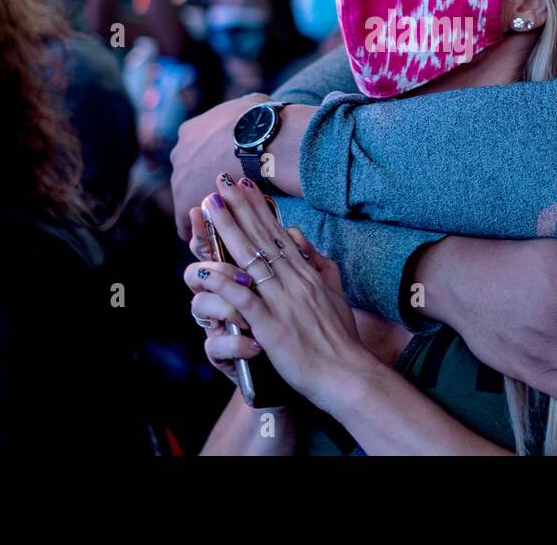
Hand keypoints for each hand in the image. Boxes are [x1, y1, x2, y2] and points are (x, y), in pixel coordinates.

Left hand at [171, 94, 267, 239]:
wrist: (260, 143)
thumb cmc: (262, 122)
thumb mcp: (252, 103)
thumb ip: (245, 111)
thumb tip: (256, 108)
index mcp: (191, 130)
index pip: (196, 151)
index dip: (211, 163)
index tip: (229, 171)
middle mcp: (178, 153)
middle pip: (189, 174)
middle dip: (206, 184)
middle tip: (232, 196)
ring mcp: (178, 177)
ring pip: (188, 197)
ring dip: (206, 205)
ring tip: (229, 216)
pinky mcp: (183, 201)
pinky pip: (186, 222)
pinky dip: (202, 227)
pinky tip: (219, 233)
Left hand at [190, 173, 374, 411]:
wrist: (347, 374)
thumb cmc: (341, 339)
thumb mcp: (335, 293)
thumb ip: (318, 263)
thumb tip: (298, 236)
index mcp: (307, 274)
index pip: (277, 234)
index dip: (258, 208)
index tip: (243, 186)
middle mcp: (294, 281)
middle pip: (261, 237)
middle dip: (238, 208)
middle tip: (219, 182)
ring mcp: (282, 302)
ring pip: (250, 259)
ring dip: (228, 231)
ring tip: (210, 206)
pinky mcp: (272, 327)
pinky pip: (245, 301)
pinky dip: (226, 284)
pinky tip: (208, 268)